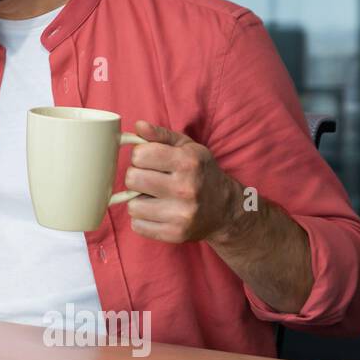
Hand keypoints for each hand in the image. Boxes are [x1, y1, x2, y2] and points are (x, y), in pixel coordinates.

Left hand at [123, 120, 241, 243]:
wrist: (227, 210)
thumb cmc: (202, 173)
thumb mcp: (188, 148)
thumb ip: (161, 135)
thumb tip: (138, 126)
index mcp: (188, 162)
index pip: (139, 155)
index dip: (140, 157)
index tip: (149, 161)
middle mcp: (186, 188)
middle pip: (132, 179)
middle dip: (137, 178)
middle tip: (150, 180)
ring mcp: (181, 214)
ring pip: (132, 205)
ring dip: (139, 201)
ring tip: (155, 197)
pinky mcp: (175, 234)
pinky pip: (138, 225)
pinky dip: (143, 219)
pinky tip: (158, 213)